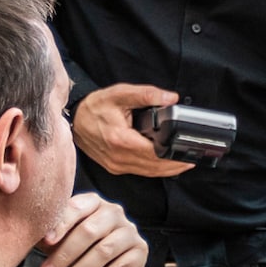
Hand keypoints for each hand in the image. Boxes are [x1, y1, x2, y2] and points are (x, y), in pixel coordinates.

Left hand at [37, 192, 148, 266]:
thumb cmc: (77, 249)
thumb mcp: (61, 241)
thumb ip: (49, 235)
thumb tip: (28, 234)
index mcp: (93, 202)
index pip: (76, 208)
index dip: (61, 224)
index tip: (45, 242)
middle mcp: (114, 212)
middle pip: (89, 232)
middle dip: (65, 255)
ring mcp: (130, 231)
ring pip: (103, 252)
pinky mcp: (140, 251)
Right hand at [72, 83, 196, 178]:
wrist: (74, 118)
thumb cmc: (95, 106)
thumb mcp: (120, 94)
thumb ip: (147, 95)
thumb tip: (171, 98)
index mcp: (120, 140)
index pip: (154, 153)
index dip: (173, 154)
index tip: (188, 152)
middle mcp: (118, 157)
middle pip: (154, 166)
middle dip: (175, 165)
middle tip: (191, 159)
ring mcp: (116, 165)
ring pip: (148, 173)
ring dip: (167, 170)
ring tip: (183, 163)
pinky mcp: (115, 167)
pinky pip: (139, 172)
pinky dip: (154, 169)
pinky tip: (165, 164)